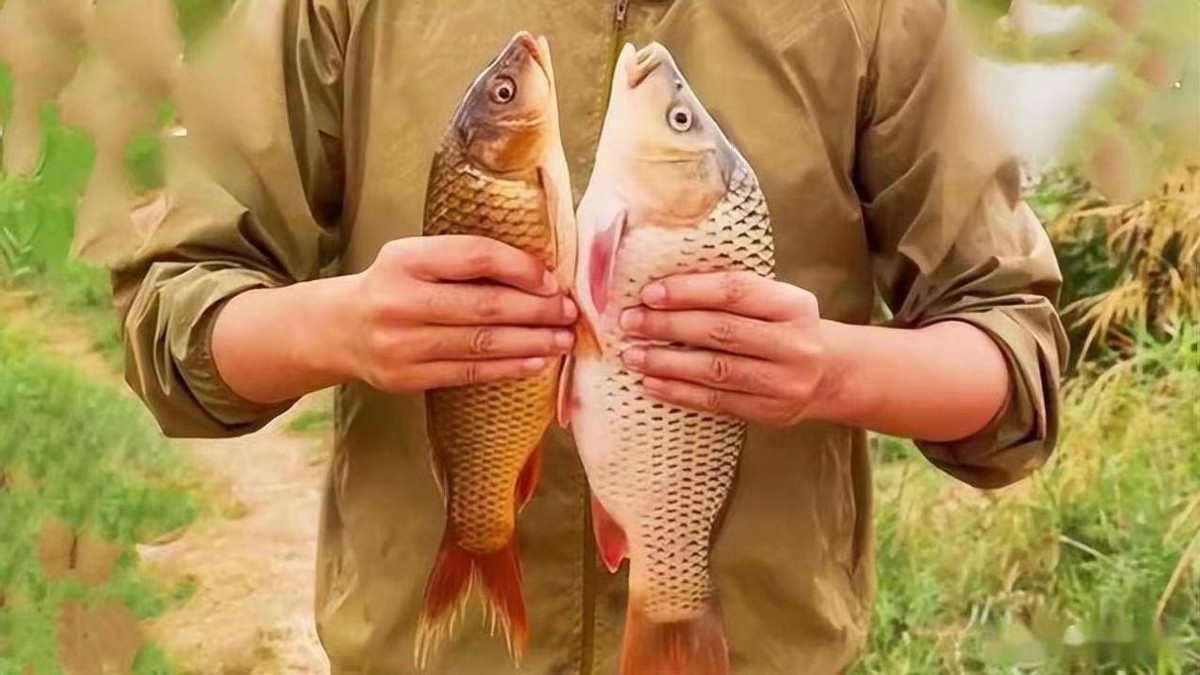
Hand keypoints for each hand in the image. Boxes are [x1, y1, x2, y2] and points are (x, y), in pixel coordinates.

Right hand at [349, 235, 576, 391]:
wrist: (339, 329)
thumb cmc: (394, 286)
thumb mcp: (415, 258)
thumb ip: (463, 261)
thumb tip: (538, 273)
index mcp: (405, 259)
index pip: (474, 257)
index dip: (520, 268)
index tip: (551, 280)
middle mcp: (400, 300)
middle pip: (484, 306)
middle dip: (536, 310)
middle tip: (569, 313)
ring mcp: (402, 344)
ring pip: (481, 344)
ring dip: (531, 342)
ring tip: (562, 340)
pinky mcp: (407, 377)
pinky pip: (469, 372)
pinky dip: (507, 367)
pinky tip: (535, 362)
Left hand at [617, 271, 840, 427]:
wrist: (831, 373)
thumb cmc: (788, 327)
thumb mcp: (776, 301)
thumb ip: (733, 294)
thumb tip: (663, 291)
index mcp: (793, 305)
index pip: (736, 292)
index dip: (689, 291)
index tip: (650, 293)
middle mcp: (794, 343)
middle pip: (721, 332)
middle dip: (669, 326)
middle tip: (631, 323)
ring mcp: (784, 382)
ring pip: (716, 371)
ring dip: (667, 363)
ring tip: (633, 355)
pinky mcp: (771, 412)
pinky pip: (717, 402)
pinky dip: (680, 393)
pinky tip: (652, 384)